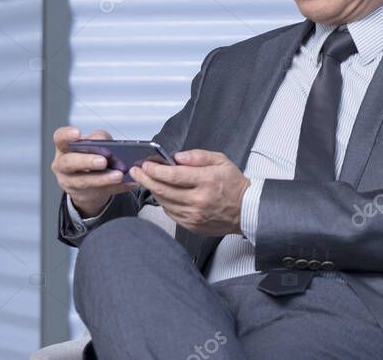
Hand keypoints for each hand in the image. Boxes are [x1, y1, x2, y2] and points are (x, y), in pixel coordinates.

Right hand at [50, 126, 139, 216]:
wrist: (88, 182)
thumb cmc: (90, 155)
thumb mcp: (94, 143)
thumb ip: (98, 138)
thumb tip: (103, 142)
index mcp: (64, 148)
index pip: (59, 138)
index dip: (66, 135)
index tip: (78, 133)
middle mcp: (63, 166)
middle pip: (69, 163)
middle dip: (87, 161)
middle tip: (103, 161)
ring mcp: (71, 183)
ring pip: (84, 182)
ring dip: (103, 179)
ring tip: (119, 175)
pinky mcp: (83, 196)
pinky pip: (101, 192)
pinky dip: (117, 188)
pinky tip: (128, 183)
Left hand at [128, 149, 249, 236]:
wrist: (246, 210)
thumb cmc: (233, 184)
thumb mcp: (220, 160)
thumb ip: (198, 156)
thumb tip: (177, 157)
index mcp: (206, 181)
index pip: (173, 175)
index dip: (155, 170)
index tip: (145, 164)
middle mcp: (198, 200)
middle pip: (164, 190)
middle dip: (146, 179)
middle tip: (136, 171)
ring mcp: (194, 216)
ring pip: (164, 203)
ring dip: (153, 191)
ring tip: (146, 181)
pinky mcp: (192, 226)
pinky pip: (171, 213)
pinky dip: (163, 203)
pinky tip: (161, 194)